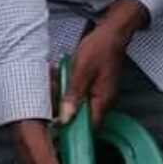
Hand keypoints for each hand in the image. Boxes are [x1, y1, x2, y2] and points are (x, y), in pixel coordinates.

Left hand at [59, 0, 145, 128]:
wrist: (111, 33)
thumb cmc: (99, 48)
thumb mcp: (82, 70)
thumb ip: (74, 95)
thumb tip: (66, 117)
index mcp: (102, 100)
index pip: (88, 127)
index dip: (72, 130)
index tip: (56, 127)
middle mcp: (103, 101)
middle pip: (81, 116)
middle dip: (63, 109)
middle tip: (51, 97)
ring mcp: (99, 94)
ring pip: (77, 104)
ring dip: (63, 96)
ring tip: (54, 82)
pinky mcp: (94, 86)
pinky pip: (79, 93)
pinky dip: (68, 87)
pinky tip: (59, 76)